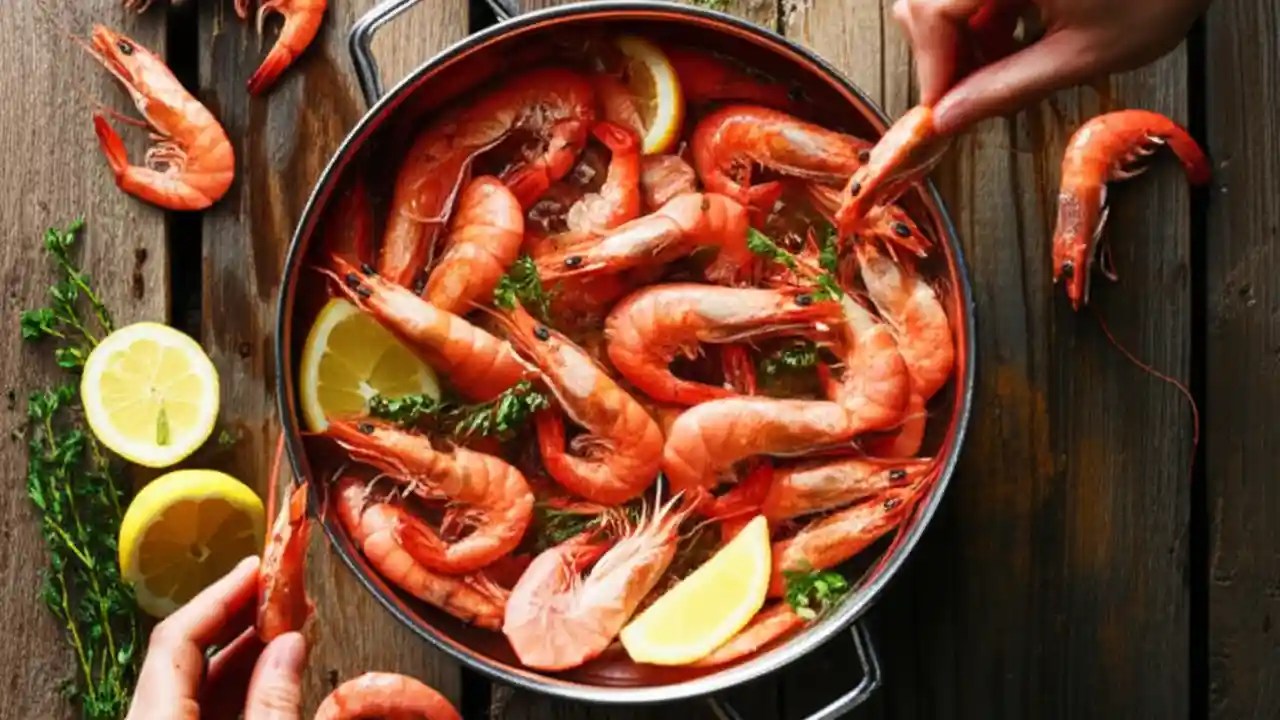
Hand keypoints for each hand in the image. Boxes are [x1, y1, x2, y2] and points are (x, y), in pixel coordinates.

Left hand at [125, 556, 307, 719]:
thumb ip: (273, 704)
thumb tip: (290, 646)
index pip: (176, 637)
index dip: (220, 596)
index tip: (258, 568)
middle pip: (182, 653)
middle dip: (235, 617)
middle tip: (278, 589)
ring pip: (193, 679)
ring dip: (241, 649)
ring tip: (285, 624)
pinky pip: (197, 704)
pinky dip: (236, 683)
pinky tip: (271, 670)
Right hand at [893, 0, 1210, 133]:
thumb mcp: (1084, 54)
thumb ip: (1008, 88)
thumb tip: (952, 118)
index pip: (932, 13)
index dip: (931, 67)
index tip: (943, 109)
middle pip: (926, 0)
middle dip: (942, 52)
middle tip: (968, 93)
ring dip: (961, 34)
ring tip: (999, 65)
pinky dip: (983, 13)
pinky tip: (1013, 36)